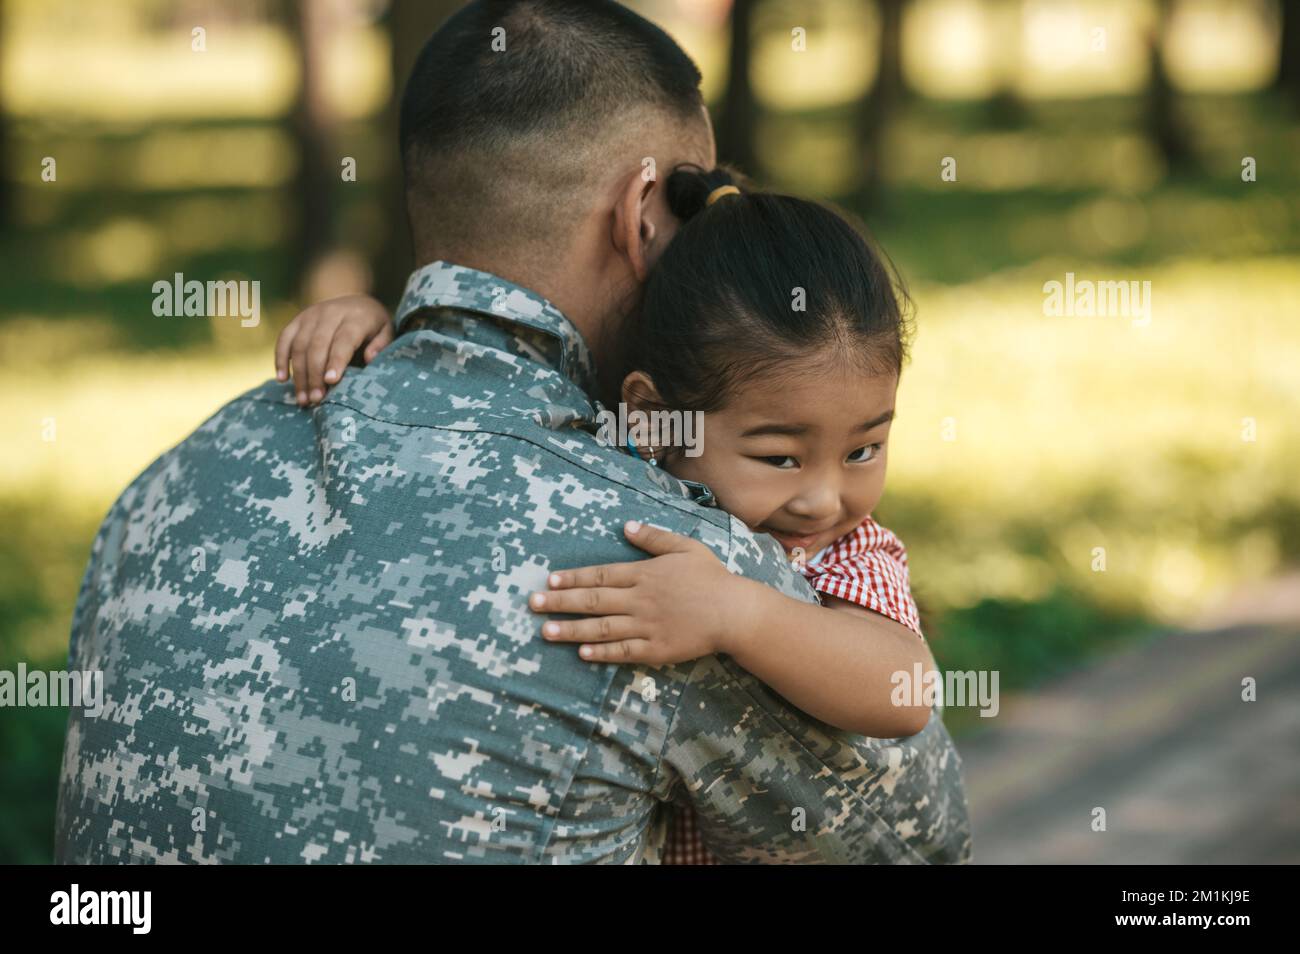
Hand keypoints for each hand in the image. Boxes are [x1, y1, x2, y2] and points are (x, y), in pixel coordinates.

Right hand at [274, 294, 393, 405]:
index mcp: (355, 317)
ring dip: (299, 374)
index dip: (336, 360)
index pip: (343, 340)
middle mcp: (330, 312)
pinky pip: (284, 339)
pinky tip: (282, 380)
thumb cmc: (374, 327)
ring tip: (303, 399)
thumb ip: (382, 344)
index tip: (331, 381)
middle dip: (315, 374)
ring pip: (299, 345)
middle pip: (317, 345)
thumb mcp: (387, 332)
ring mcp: (311, 315)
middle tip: (316, 399)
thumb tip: (369, 358)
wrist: (357, 303)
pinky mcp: (297, 320)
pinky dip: (280, 358)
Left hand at [528, 520, 748, 664]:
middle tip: (532, 604)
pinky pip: (624, 651)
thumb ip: (653, 537)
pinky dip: (602, 653)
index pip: (600, 576)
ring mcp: (646, 626)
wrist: (734, 612)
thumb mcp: (684, 547)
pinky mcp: (656, 649)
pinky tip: (581, 653)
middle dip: (560, 602)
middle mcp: (639, 600)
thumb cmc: (711, 577)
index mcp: (644, 574)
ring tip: (546, 631)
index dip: (572, 578)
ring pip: (601, 628)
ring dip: (571, 630)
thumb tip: (626, 525)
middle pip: (593, 601)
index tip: (549, 580)